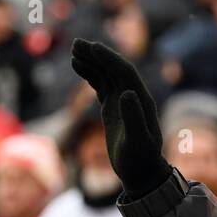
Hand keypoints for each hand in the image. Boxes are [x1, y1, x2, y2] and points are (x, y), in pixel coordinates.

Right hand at [70, 39, 171, 198]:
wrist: (141, 173)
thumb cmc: (140, 160)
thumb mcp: (138, 142)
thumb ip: (134, 118)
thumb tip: (127, 92)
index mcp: (143, 101)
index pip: (125, 73)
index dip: (109, 59)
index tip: (92, 47)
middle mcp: (134, 97)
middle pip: (114, 69)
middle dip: (97, 55)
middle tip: (76, 43)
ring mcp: (123, 101)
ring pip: (106, 74)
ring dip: (91, 61)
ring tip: (73, 51)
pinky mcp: (113, 108)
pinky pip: (101, 84)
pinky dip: (90, 74)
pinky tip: (77, 65)